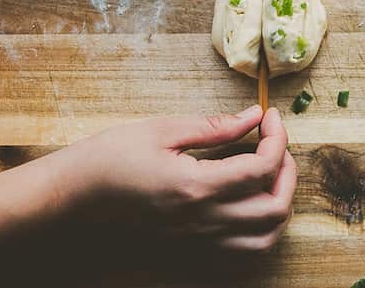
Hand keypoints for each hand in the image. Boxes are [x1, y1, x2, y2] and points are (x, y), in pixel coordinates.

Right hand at [48, 105, 295, 251]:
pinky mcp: (192, 244)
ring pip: (265, 237)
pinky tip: (251, 198)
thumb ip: (215, 126)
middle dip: (288, 171)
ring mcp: (199, 237)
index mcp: (197, 187)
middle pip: (275, 208)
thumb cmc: (113, 156)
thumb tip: (254, 116)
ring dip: (280, 202)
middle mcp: (203, 219)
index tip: (270, 116)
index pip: (262, 168)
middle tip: (274, 142)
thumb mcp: (164, 129)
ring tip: (269, 171)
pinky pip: (244, 249)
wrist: (76, 194)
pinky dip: (261, 226)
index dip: (277, 138)